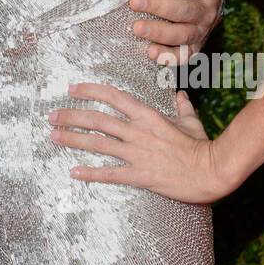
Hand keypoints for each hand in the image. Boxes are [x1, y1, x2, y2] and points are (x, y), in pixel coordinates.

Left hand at [49, 82, 234, 204]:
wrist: (211, 171)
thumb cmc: (202, 146)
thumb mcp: (191, 121)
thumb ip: (182, 107)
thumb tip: (180, 94)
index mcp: (148, 116)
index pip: (113, 97)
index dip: (90, 91)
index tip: (73, 89)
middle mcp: (137, 132)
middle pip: (97, 120)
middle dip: (71, 116)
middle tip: (52, 115)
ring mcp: (136, 154)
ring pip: (98, 144)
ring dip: (73, 139)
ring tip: (53, 137)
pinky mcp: (139, 175)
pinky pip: (110, 174)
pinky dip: (90, 173)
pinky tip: (74, 172)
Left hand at [129, 0, 230, 61]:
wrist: (203, 5)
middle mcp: (209, 10)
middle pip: (186, 10)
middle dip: (160, 6)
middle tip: (134, 2)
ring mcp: (200, 32)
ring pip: (182, 35)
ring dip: (159, 32)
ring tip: (136, 27)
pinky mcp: (191, 49)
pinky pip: (182, 56)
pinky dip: (167, 56)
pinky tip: (150, 53)